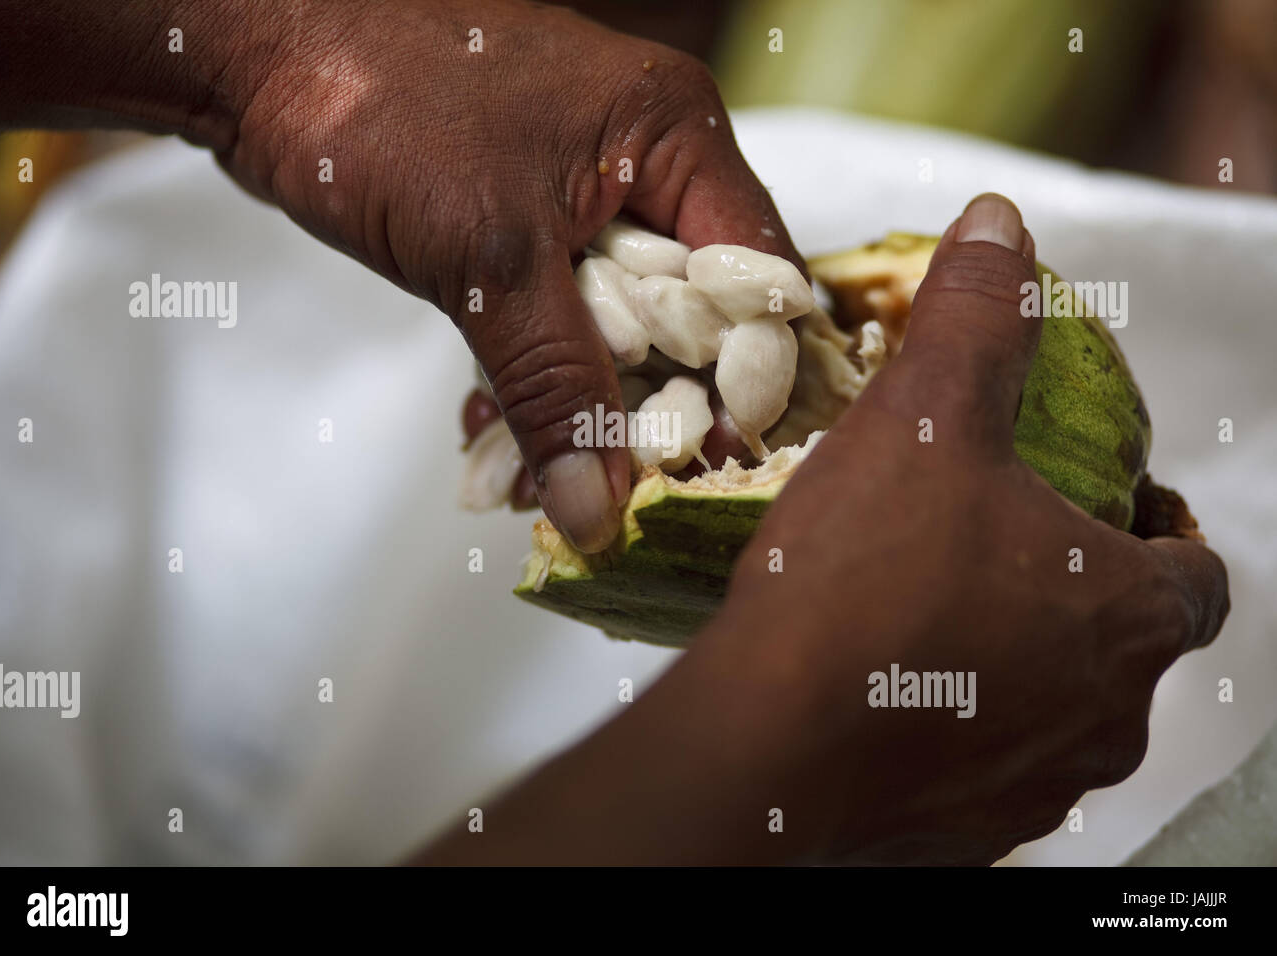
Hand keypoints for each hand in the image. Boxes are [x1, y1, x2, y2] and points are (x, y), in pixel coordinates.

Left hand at [217, 0, 801, 550]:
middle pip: (691, 311)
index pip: (757, 276)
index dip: (746, 379)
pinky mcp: (521, 219)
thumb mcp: (491, 260)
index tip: (715, 464)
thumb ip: (556, 389)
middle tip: (629, 487)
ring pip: (615, 322)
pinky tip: (496, 428)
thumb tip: (599, 510)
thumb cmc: (385, 109)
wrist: (261, 46)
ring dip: (581, 399)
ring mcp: (579, 189)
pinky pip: (556, 314)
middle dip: (653, 404)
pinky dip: (533, 372)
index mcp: (673, 134)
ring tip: (549, 473)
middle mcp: (644, 160)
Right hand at [689, 193, 1230, 862]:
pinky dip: (950, 730)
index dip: (1158, 531)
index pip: (1194, 572)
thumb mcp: (923, 420)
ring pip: (1049, 714)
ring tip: (924, 615)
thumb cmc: (859, 581)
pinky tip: (881, 691)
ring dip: (1008, 664)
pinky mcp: (964, 838)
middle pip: (1118, 644)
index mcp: (1126, 617)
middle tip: (987, 547)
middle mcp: (1104, 720)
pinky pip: (978, 771)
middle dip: (1067, 593)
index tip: (1109, 510)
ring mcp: (1034, 789)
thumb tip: (1002, 224)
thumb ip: (976, 317)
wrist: (763, 742)